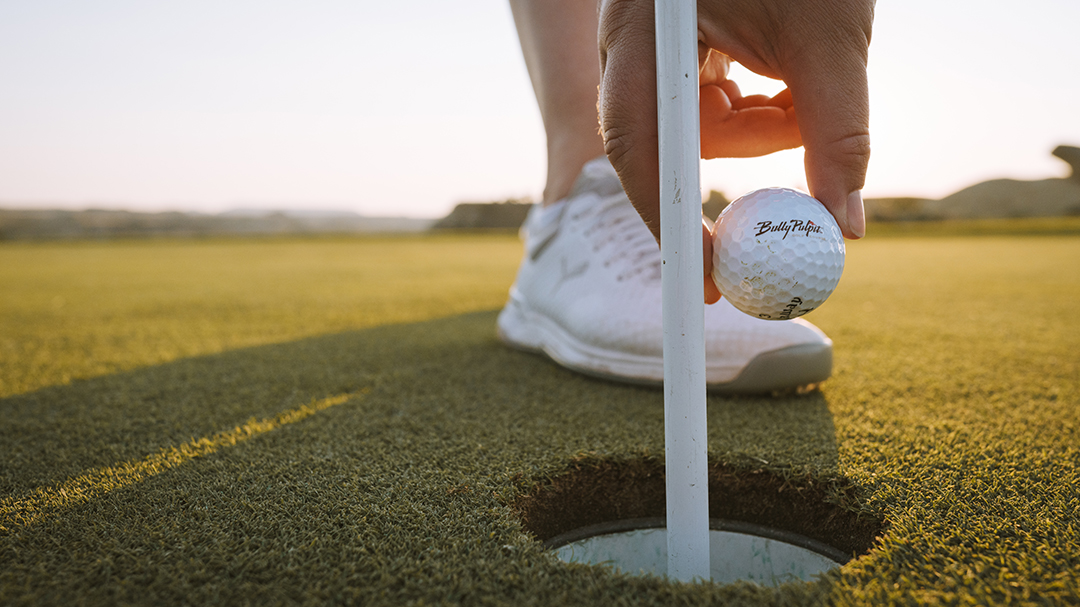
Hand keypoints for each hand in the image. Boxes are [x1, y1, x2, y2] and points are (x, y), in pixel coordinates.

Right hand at [599, 0, 873, 297]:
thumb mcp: (829, 39)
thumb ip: (839, 135)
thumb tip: (844, 227)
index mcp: (650, 29)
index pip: (643, 149)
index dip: (672, 224)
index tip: (711, 282)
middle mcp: (633, 40)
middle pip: (663, 142)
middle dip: (729, 168)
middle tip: (769, 232)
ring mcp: (648, 42)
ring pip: (691, 126)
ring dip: (755, 129)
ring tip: (797, 89)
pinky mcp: (672, 45)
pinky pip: (702, 101)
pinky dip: (749, 106)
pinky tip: (777, 74)